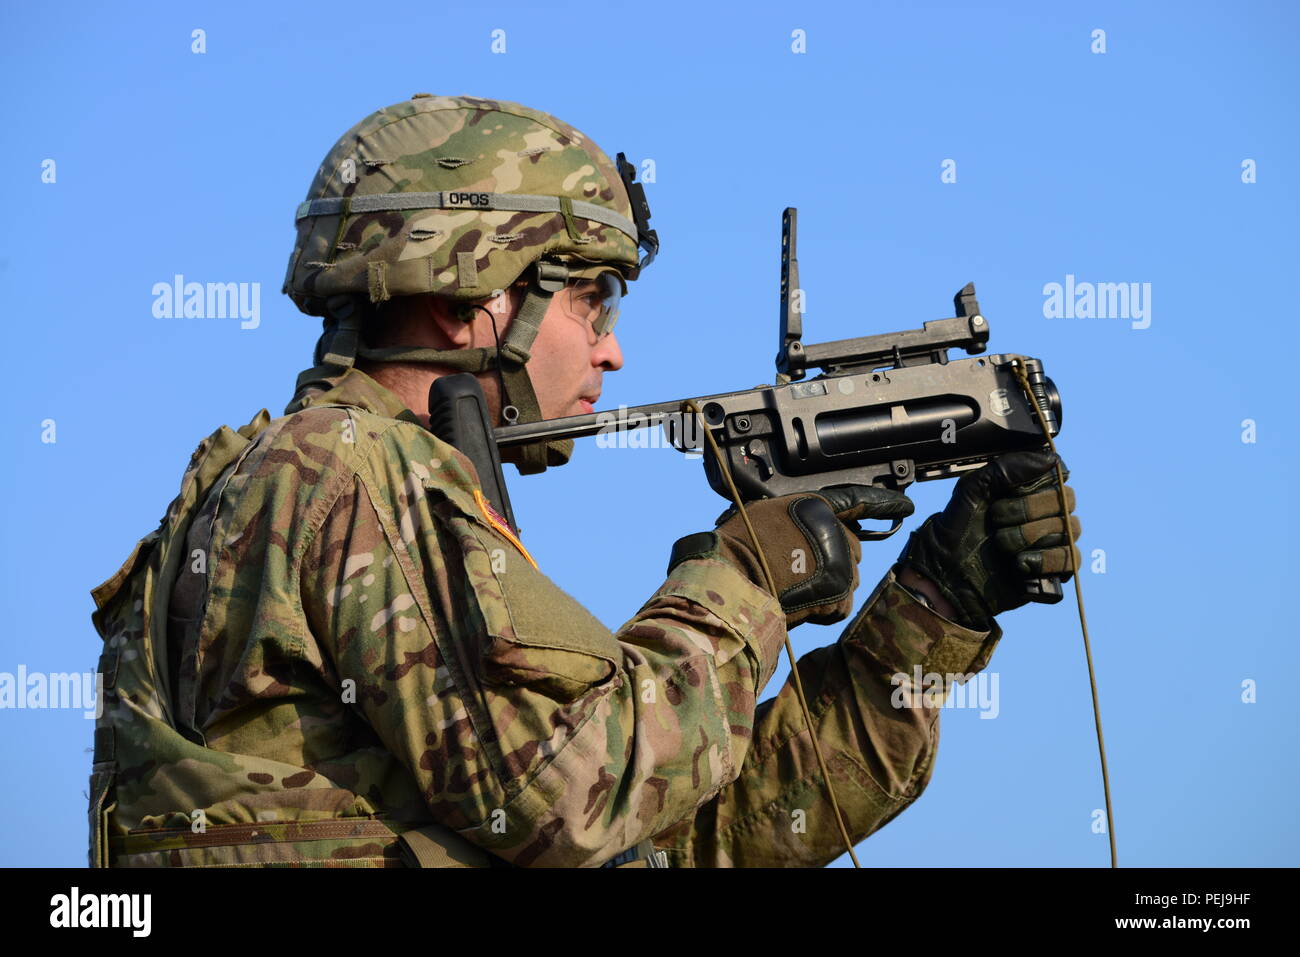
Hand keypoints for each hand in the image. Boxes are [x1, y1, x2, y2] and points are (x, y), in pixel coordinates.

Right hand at [669, 485, 914, 627]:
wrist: (732, 579)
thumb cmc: (739, 546)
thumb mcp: (765, 513)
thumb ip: (795, 518)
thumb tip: (804, 531)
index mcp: (817, 506)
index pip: (858, 501)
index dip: (883, 502)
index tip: (904, 505)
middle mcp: (835, 530)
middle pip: (852, 549)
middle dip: (833, 562)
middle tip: (801, 571)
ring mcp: (840, 560)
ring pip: (847, 579)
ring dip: (828, 588)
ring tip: (794, 588)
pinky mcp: (840, 591)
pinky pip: (841, 605)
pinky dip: (824, 611)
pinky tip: (800, 604)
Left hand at [896, 450, 1080, 630]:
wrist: (946, 576)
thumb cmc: (955, 532)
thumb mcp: (971, 491)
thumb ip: (1004, 469)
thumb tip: (1050, 458)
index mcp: (1029, 493)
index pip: (1058, 479)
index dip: (1034, 487)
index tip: (1006, 494)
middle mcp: (1046, 516)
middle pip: (1065, 503)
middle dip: (1027, 512)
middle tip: (997, 521)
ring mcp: (1051, 544)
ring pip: (1069, 531)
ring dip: (1030, 537)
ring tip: (1002, 546)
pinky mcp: (1052, 572)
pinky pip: (1071, 562)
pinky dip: (1046, 562)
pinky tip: (1020, 565)